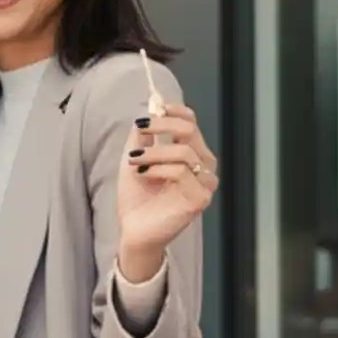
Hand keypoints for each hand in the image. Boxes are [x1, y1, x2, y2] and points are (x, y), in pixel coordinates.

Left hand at [116, 104, 218, 281]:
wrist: (133, 229)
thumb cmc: (137, 196)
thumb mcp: (135, 157)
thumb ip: (143, 135)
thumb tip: (148, 109)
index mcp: (191, 153)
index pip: (191, 122)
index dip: (174, 111)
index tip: (154, 108)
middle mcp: (202, 166)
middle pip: (190, 131)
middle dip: (163, 125)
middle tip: (141, 127)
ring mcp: (204, 184)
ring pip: (185, 152)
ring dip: (155, 151)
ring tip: (134, 160)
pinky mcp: (199, 200)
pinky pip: (182, 173)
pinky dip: (158, 169)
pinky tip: (143, 173)